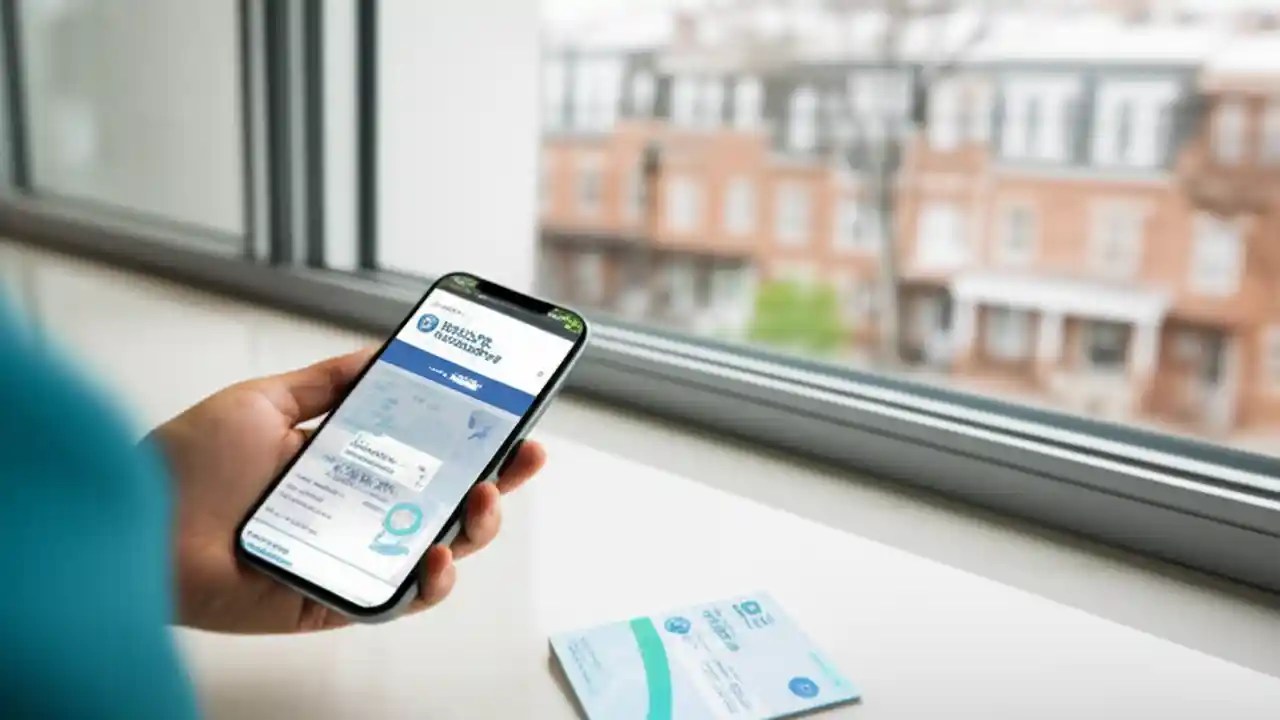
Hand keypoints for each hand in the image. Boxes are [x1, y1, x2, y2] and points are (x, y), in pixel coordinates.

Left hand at [148, 348, 545, 633]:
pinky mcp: (336, 601)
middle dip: (498, 478)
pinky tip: (440, 556)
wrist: (132, 525)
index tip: (513, 414)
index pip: (426, 451)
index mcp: (344, 466)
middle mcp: (355, 513)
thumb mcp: (265, 401)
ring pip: (438, 551)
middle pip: (446, 500)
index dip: (474, 436)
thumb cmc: (185, 466)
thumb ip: (329, 381)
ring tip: (485, 498)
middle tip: (525, 454)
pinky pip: (399, 598)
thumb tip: (384, 351)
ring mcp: (351, 557)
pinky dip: (430, 582)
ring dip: (477, 526)